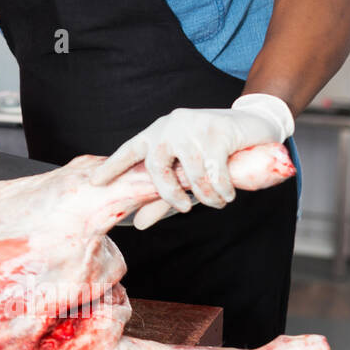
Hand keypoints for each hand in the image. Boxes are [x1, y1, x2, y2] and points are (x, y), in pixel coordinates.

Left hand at [89, 94, 293, 228]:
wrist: (254, 124)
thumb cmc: (214, 151)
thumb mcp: (186, 172)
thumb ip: (161, 196)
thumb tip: (139, 224)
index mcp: (155, 134)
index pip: (128, 150)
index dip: (112, 167)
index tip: (95, 182)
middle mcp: (169, 127)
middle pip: (156, 167)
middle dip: (169, 194)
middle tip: (182, 206)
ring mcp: (192, 127)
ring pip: (190, 174)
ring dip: (205, 196)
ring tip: (217, 201)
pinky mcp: (216, 132)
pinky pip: (214, 172)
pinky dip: (221, 190)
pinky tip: (226, 194)